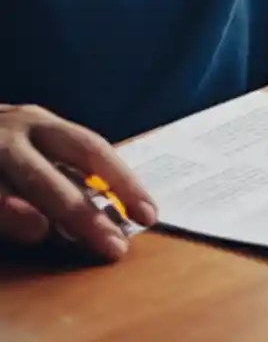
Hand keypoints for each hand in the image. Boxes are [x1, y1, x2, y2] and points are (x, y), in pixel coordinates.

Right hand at [0, 105, 155, 260]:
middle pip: (45, 173)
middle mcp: (7, 133)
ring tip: (40, 232)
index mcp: (41, 124)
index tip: (149, 215)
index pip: (92, 150)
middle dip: (79, 212)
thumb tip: (110, 219)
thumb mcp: (36, 147)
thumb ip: (66, 177)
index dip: (122, 182)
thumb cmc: (3, 144)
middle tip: (111, 245)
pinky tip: (11, 227)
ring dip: (15, 210)